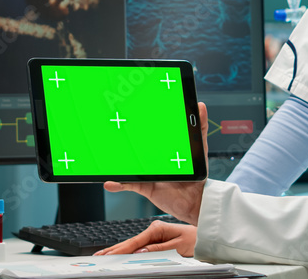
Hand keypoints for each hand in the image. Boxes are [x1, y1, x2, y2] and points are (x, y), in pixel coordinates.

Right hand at [94, 222, 197, 256]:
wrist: (203, 236)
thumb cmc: (193, 239)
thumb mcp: (177, 246)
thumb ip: (158, 249)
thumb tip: (140, 252)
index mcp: (157, 228)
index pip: (136, 241)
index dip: (121, 249)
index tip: (110, 255)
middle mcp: (153, 229)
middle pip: (130, 242)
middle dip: (114, 249)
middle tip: (99, 256)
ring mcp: (153, 234)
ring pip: (133, 244)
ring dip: (118, 250)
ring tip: (104, 255)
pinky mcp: (155, 239)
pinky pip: (139, 246)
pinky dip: (128, 250)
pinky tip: (120, 253)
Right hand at [104, 103, 209, 223]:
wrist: (196, 201)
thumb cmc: (197, 175)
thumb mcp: (199, 148)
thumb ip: (200, 128)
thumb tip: (201, 106)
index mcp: (163, 149)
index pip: (149, 135)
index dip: (139, 125)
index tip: (129, 113)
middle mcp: (153, 160)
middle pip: (135, 149)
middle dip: (123, 142)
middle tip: (111, 131)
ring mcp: (147, 173)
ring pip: (128, 166)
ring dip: (116, 163)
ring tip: (107, 156)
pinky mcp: (144, 186)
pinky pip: (128, 185)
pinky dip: (119, 184)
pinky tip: (110, 183)